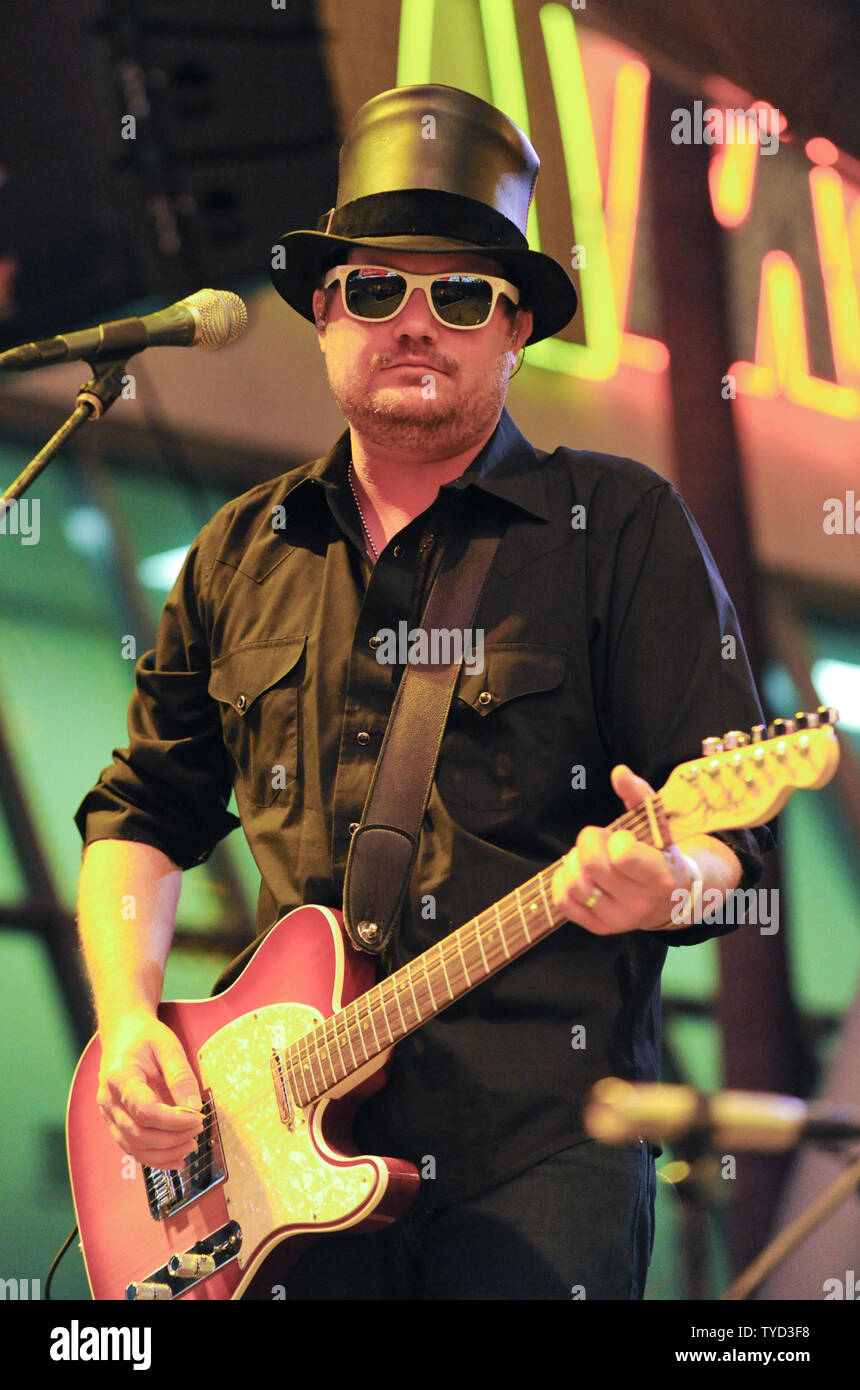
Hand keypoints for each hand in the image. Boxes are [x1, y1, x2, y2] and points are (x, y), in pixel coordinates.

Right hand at [96, 1009, 202, 1168]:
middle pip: (138, 1133)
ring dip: (164, 1153)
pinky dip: (153, 1157)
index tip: (198, 1118)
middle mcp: (108, 1099)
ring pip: (133, 1146)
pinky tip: (175, 1158)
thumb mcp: (168, 1047)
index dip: (174, 1121)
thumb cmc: (145, 1037)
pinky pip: (131, 1147)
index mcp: (120, 1077)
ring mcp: (108, 1113)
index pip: (145, 1110)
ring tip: (190, 1146)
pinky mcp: (114, 1121)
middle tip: (198, 1130)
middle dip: (172, 1139)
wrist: (122, 1032)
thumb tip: (194, 1108)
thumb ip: (181, 1076)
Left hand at [551, 764, 698, 934]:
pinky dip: (562, 881)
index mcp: (660, 878)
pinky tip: (576, 870)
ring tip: (589, 855)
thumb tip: (619, 772)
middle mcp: (641, 904)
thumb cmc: (661, 854)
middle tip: (600, 839)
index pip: (623, 856)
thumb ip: (640, 796)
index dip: (614, 839)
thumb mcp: (658, 825)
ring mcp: (619, 920)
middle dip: (590, 842)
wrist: (671, 898)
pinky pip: (563, 902)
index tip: (621, 837)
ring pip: (576, 884)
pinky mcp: (599, 928)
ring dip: (575, 861)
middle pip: (593, 865)